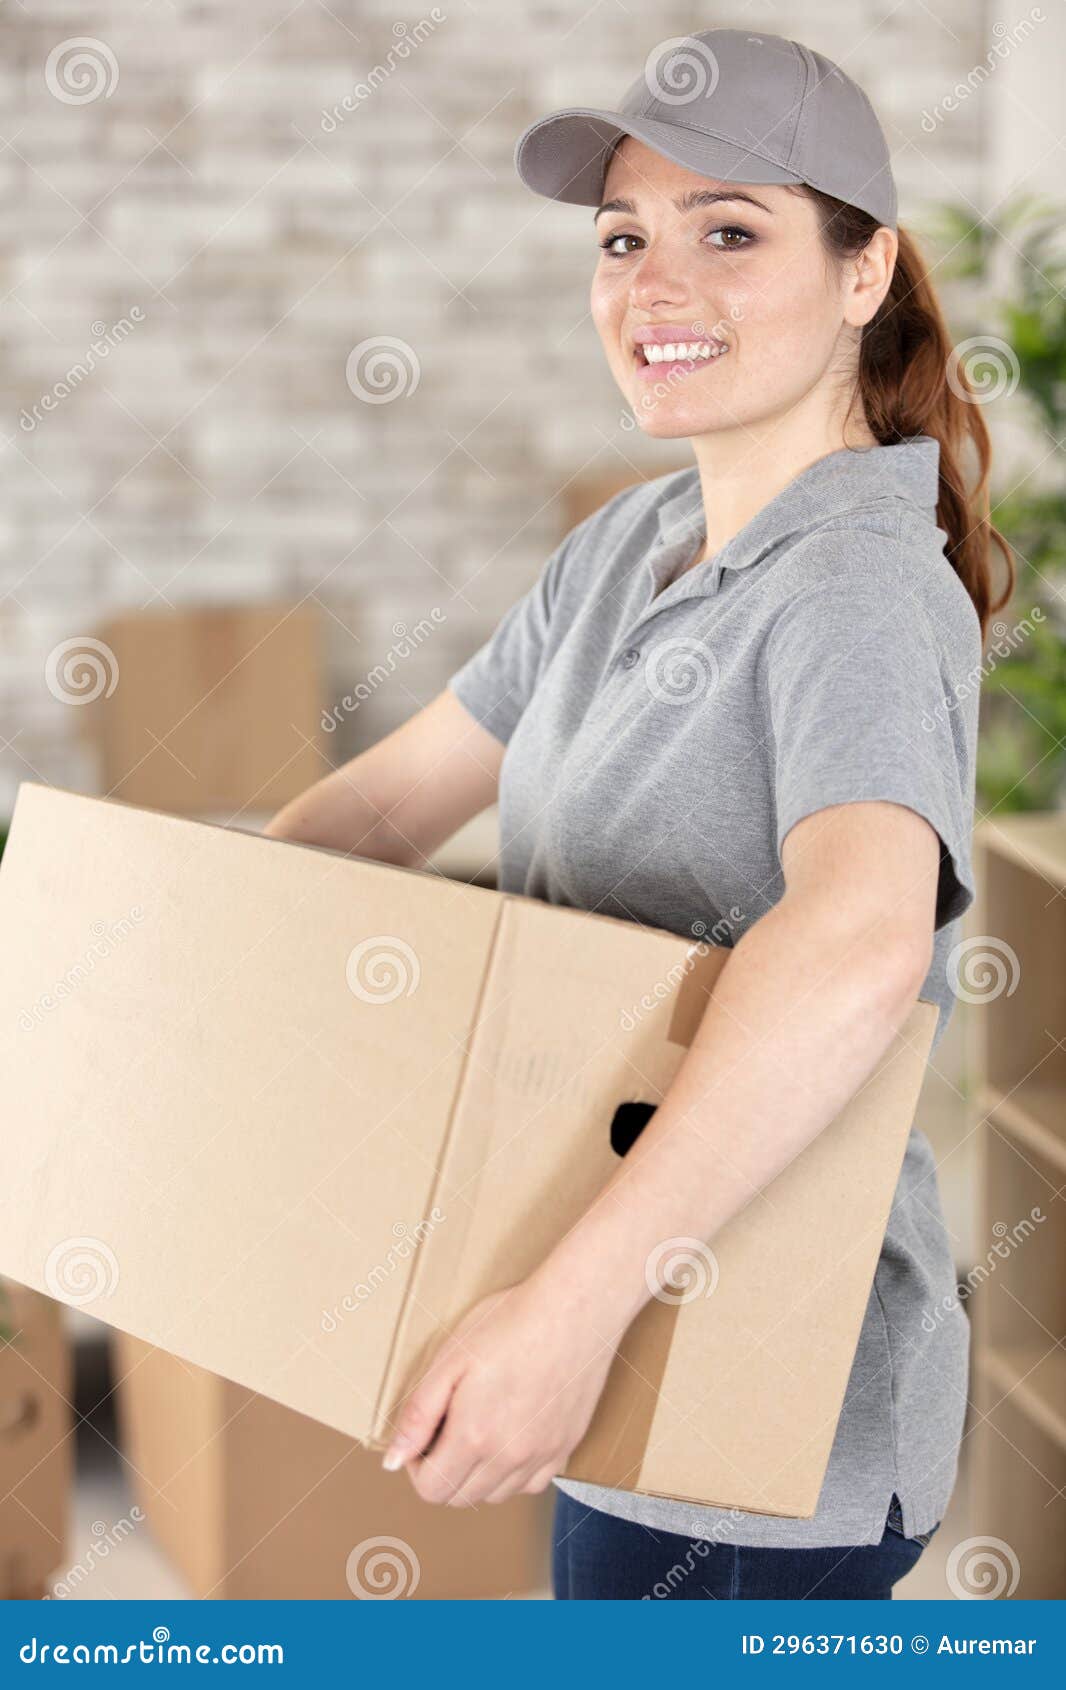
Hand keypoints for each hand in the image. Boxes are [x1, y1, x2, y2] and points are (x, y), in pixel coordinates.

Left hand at [381, 1278, 618, 1505]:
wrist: (574, 1308)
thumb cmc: (511, 1322)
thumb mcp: (450, 1359)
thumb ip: (418, 1415)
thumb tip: (393, 1460)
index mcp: (474, 1436)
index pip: (431, 1490)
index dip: (416, 1465)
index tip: (424, 1434)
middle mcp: (510, 1457)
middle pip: (461, 1497)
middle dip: (443, 1469)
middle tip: (449, 1426)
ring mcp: (542, 1455)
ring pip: (496, 1495)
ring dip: (477, 1474)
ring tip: (479, 1428)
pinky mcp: (566, 1446)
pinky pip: (532, 1484)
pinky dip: (515, 1472)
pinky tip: (511, 1436)